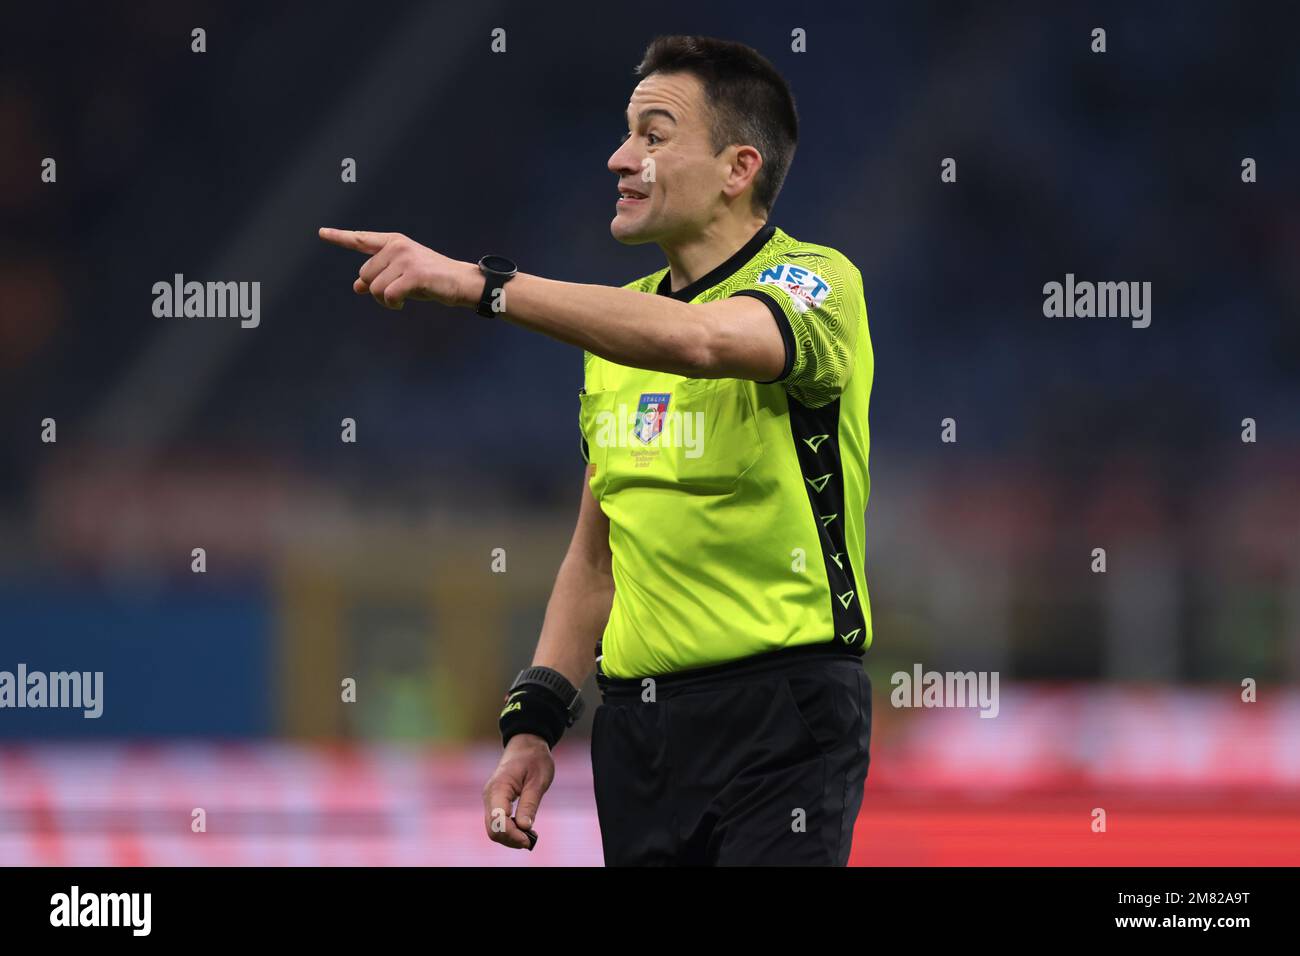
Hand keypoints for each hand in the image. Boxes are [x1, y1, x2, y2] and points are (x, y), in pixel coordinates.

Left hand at [318, 227, 477, 310]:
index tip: (322, 233)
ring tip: (403, 297)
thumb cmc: (431, 279)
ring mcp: (404, 259)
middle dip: (376, 289)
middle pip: (365, 274)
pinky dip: (392, 304)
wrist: (460, 282)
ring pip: (374, 288)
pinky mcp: (412, 274)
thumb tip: (356, 287)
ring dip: (385, 299)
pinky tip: (402, 302)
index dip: (340, 237)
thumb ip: (379, 276)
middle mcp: (397, 247)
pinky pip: (387, 296)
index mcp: (394, 243)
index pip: (361, 240)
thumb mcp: (401, 275)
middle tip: (397, 292)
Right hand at [482, 733, 554, 849]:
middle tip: (532, 840)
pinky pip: (497, 822)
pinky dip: (509, 830)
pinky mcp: (495, 802)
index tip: (530, 840)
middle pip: (492, 829)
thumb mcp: (538, 781)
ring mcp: (490, 799)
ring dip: (510, 836)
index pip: (498, 820)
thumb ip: (530, 804)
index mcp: (499, 788)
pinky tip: (525, 829)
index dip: (512, 835)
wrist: (525, 744)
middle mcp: (490, 796)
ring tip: (531, 835)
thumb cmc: (534, 759)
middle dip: (511, 839)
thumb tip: (525, 828)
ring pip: (493, 829)